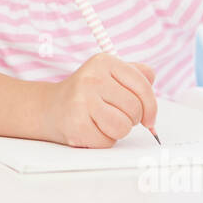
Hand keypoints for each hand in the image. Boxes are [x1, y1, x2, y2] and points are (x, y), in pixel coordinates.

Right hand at [42, 52, 158, 146]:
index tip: (149, 118)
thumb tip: (152, 95)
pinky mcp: (76, 124)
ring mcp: (82, 100)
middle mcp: (92, 78)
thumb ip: (137, 75)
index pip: (143, 86)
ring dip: (118, 130)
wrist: (50, 107)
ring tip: (103, 122)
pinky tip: (91, 129)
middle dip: (131, 118)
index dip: (151, 107)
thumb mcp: (110, 74)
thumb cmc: (87, 93)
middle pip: (135, 109)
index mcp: (104, 61)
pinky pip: (108, 141)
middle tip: (116, 115)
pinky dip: (103, 140)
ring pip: (123, 126)